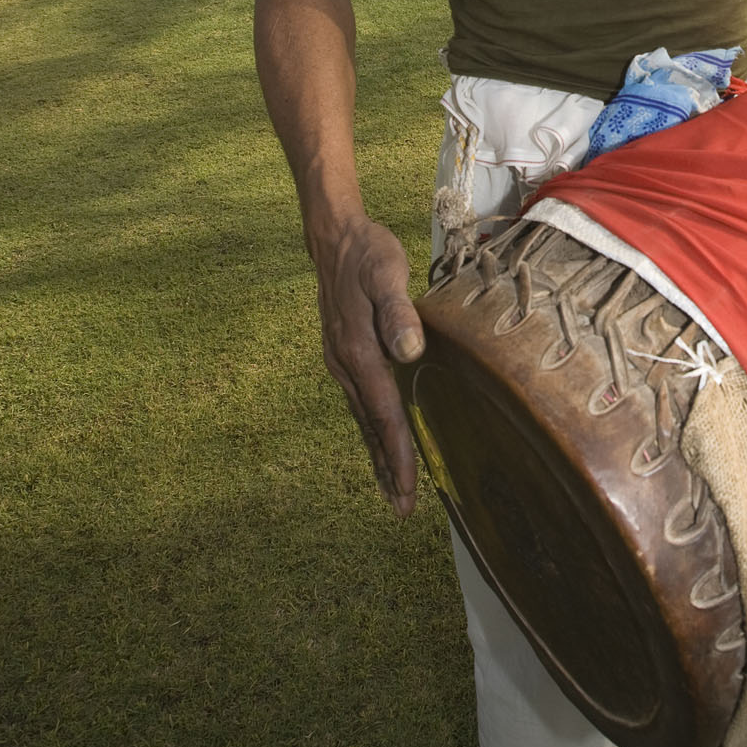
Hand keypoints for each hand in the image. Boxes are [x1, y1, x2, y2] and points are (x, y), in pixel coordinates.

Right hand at [313, 214, 424, 516]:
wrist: (335, 238)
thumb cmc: (368, 254)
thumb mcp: (386, 273)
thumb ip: (398, 313)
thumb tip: (410, 353)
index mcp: (357, 351)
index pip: (383, 412)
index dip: (398, 451)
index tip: (410, 486)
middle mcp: (345, 364)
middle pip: (370, 426)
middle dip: (387, 468)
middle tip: (403, 508)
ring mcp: (341, 361)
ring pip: (363, 418)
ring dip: (378, 454)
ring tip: (393, 489)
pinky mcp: (344, 355)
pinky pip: (361, 402)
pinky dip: (372, 429)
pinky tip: (380, 440)